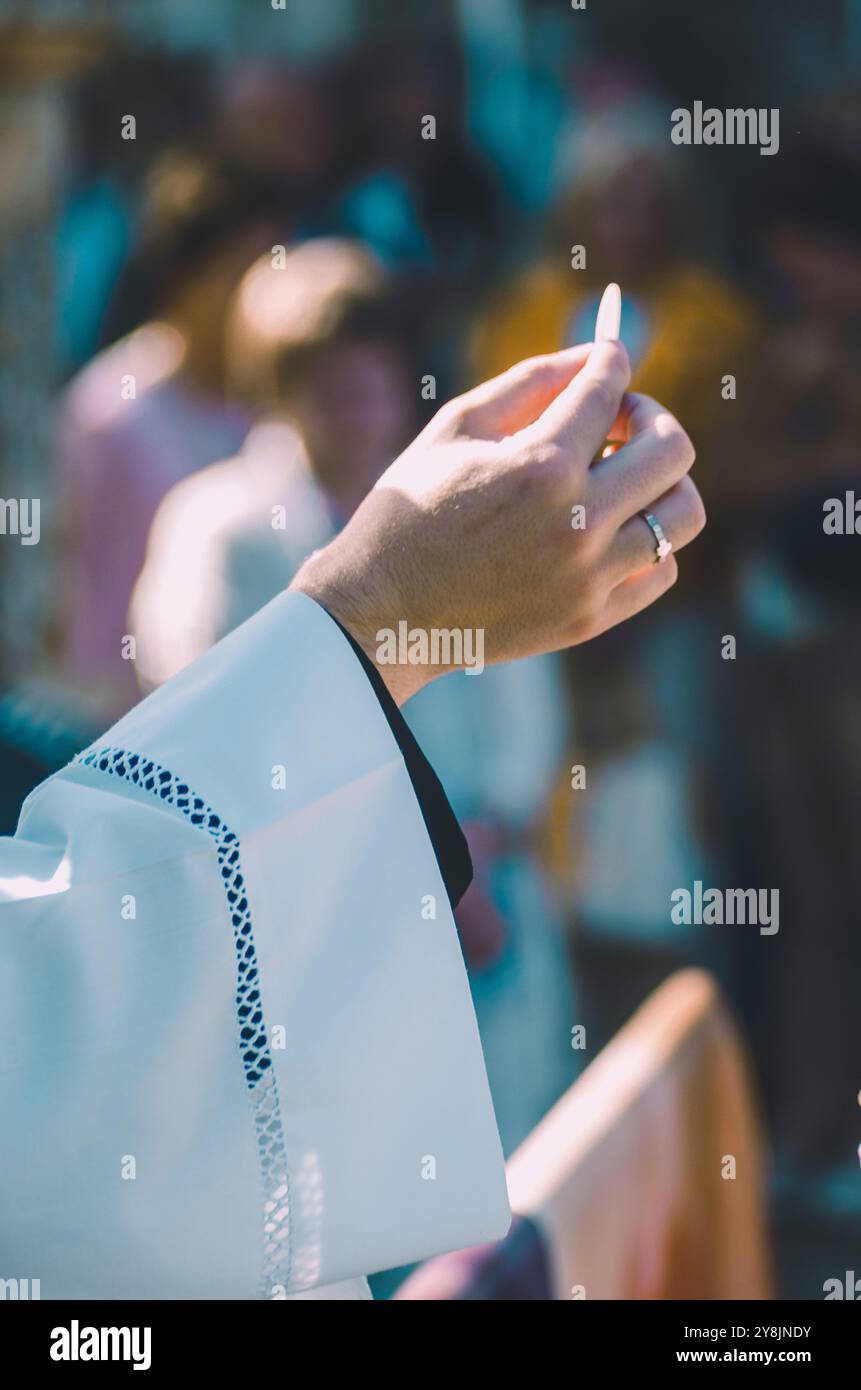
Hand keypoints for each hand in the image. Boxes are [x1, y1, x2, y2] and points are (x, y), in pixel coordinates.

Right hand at [291, 341, 704, 704]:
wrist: (383, 612)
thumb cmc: (410, 510)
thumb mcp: (455, 428)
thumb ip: (531, 381)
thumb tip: (597, 352)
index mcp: (539, 464)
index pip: (609, 387)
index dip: (611, 360)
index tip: (606, 361)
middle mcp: (577, 521)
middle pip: (673, 448)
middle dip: (650, 418)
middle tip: (618, 423)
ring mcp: (589, 576)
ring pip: (682, 512)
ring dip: (662, 483)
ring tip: (621, 479)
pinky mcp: (591, 618)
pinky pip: (661, 569)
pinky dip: (646, 542)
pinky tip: (607, 531)